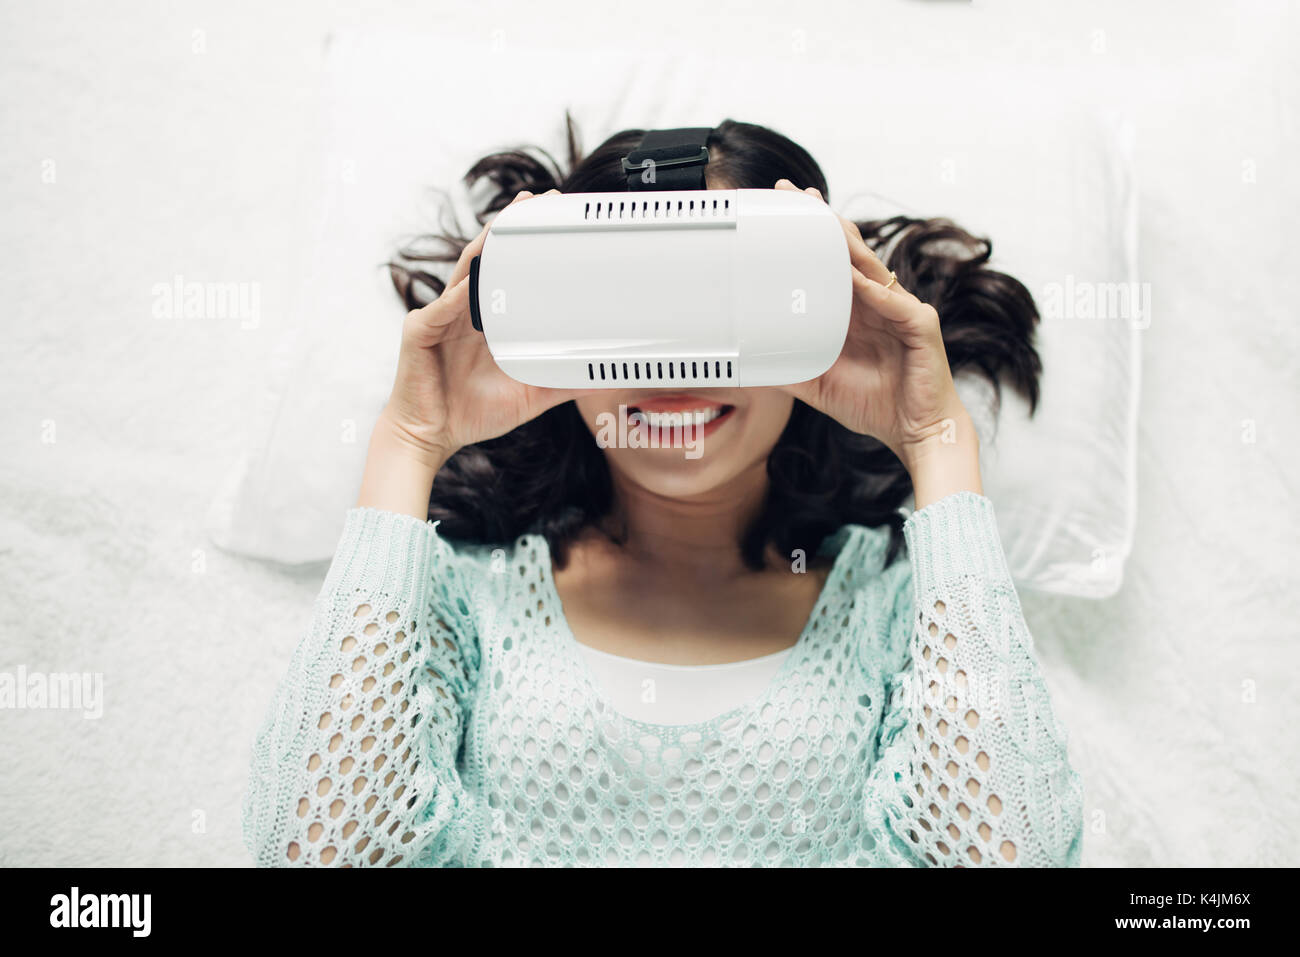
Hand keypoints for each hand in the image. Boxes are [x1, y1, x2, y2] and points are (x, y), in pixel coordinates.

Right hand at [360, 189, 592, 515]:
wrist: (430, 437)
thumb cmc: (472, 412)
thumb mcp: (528, 396)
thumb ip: (559, 381)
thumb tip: (598, 375)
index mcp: (485, 320)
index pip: (507, 271)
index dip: (525, 245)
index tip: (551, 219)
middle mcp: (461, 310)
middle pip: (485, 259)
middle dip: (506, 228)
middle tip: (535, 202)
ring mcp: (439, 317)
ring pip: (462, 275)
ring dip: (482, 248)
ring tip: (504, 225)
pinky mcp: (419, 334)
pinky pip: (440, 310)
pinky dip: (456, 297)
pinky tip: (472, 284)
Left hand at [774, 179, 980, 505]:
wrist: (917, 432)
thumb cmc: (876, 405)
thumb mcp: (821, 384)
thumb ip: (793, 369)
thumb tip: (755, 363)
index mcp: (859, 311)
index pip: (834, 263)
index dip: (815, 236)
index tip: (788, 209)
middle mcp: (881, 303)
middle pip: (852, 253)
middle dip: (827, 222)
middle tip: (798, 194)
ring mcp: (903, 310)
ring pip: (872, 269)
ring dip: (847, 245)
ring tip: (823, 221)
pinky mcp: (921, 327)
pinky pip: (894, 304)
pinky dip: (873, 291)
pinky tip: (854, 279)